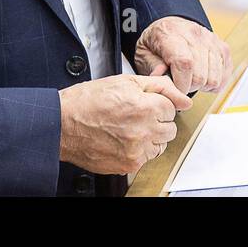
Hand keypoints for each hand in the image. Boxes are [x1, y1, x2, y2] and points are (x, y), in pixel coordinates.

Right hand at [58, 74, 191, 174]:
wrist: (62, 124)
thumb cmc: (88, 101)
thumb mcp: (125, 81)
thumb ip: (160, 87)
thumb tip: (185, 99)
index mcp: (144, 106)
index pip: (172, 107)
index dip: (157, 103)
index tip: (144, 103)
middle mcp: (143, 130)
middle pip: (170, 128)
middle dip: (157, 119)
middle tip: (136, 114)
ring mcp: (137, 150)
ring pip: (161, 144)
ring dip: (151, 136)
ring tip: (129, 127)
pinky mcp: (129, 165)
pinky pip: (147, 158)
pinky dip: (139, 150)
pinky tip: (123, 139)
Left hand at [134, 16, 231, 94]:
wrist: (171, 26)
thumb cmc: (157, 41)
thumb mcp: (143, 53)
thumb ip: (151, 67)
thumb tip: (160, 79)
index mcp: (172, 34)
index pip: (184, 63)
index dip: (181, 84)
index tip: (175, 91)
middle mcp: (195, 35)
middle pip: (200, 75)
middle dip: (188, 87)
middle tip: (179, 83)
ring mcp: (212, 40)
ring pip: (214, 79)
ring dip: (202, 86)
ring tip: (190, 79)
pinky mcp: (223, 48)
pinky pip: (224, 76)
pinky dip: (213, 83)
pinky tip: (202, 77)